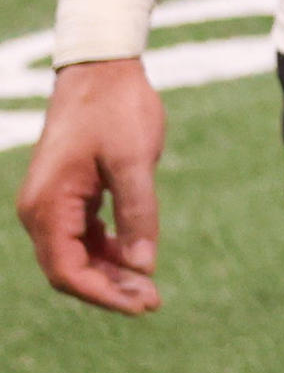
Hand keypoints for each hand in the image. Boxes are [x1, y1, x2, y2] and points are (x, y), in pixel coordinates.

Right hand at [16, 58, 165, 311]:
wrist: (102, 68)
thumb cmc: (118, 109)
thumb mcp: (135, 160)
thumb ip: (138, 214)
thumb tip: (143, 267)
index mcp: (48, 206)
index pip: (67, 271)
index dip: (103, 294)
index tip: (141, 305)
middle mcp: (40, 209)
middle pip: (69, 269)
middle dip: (109, 289)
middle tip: (153, 301)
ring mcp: (51, 202)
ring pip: (75, 254)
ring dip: (110, 272)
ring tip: (149, 287)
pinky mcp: (66, 194)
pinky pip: (81, 235)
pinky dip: (107, 250)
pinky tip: (136, 257)